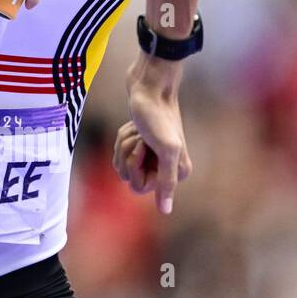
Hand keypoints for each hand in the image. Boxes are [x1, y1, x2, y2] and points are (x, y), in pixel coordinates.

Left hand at [114, 56, 193, 212]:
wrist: (149, 86)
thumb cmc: (158, 115)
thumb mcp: (166, 149)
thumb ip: (167, 181)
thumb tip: (165, 211)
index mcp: (177, 172)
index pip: (139, 188)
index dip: (135, 166)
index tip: (145, 147)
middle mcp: (165, 166)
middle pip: (128, 176)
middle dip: (127, 153)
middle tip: (141, 135)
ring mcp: (152, 155)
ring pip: (122, 163)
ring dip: (124, 142)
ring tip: (138, 128)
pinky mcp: (140, 143)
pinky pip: (120, 150)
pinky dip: (121, 136)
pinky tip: (133, 125)